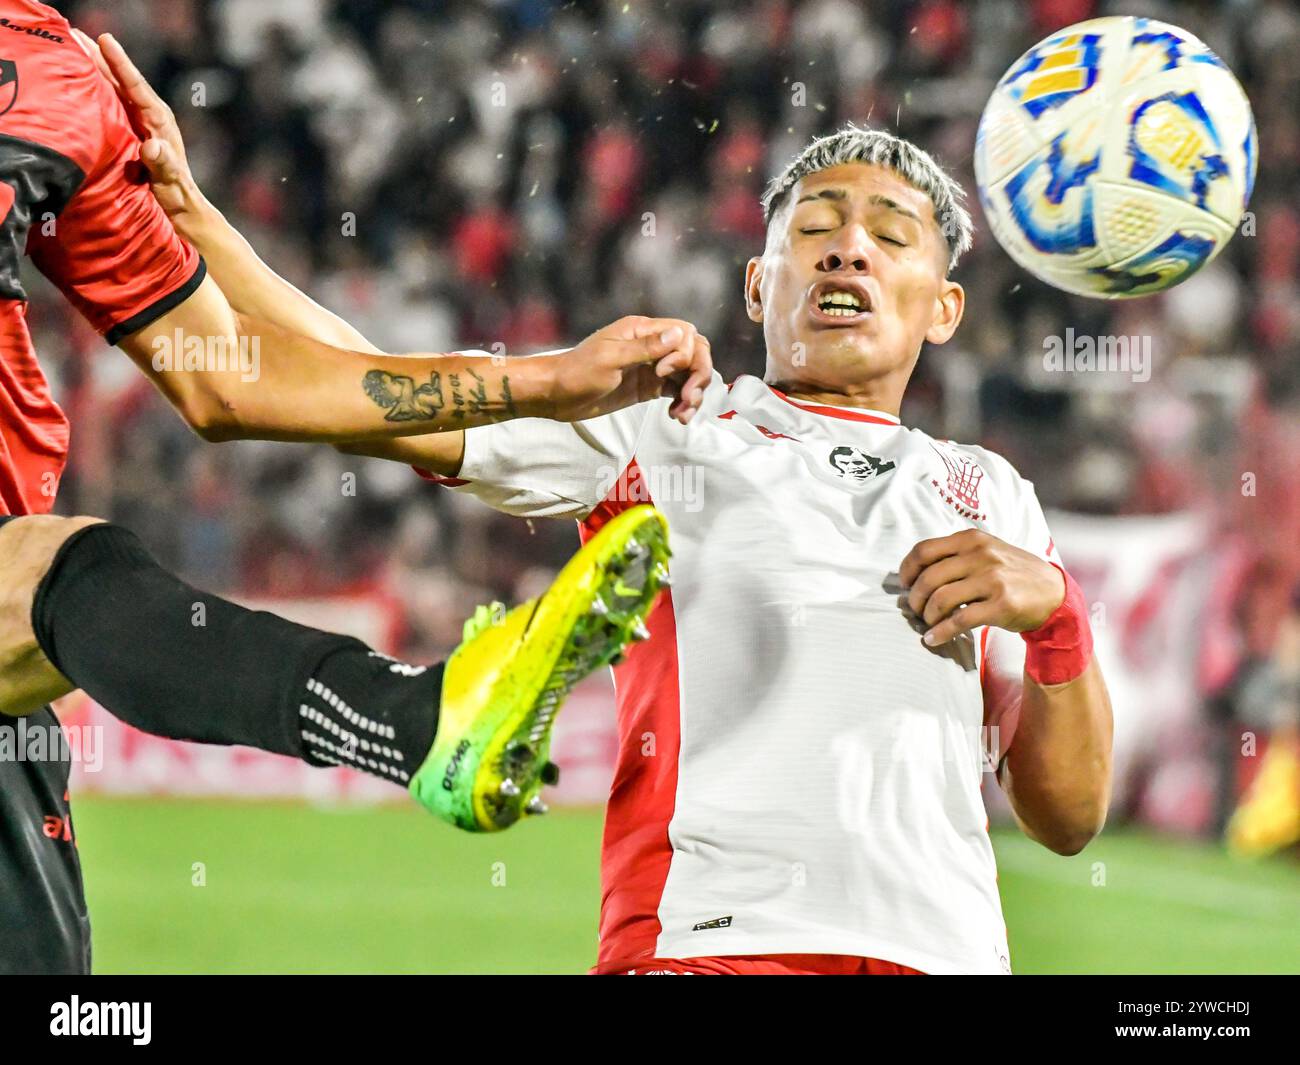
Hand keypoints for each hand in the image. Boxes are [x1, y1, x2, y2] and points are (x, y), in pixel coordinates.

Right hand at [79, 31, 208, 236]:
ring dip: (98, 67)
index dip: (120, 64)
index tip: (105, 42)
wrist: (182, 206)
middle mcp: (152, 116)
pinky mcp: (135, 129)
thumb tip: (151, 147)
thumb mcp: (169, 179)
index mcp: (160, 122)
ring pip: (116, 87)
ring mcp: (143, 121)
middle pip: (123, 80)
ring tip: (77, 45)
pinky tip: (84, 76)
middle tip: (78, 34)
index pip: (136, 87)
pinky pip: (114, 101)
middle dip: (102, 57)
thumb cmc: (176, 195)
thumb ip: (162, 162)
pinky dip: (99, 85)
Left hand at [536, 315, 710, 424]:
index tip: (662, 373)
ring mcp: (652, 367)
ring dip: (694, 392)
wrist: (557, 395)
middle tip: (690, 398)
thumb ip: (645, 348)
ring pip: (689, 374)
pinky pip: (677, 391)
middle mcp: (651, 346)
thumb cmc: (577, 372)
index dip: (684, 355)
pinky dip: (683, 402)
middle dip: (699, 374)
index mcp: (642, 330)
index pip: (685, 334)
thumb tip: (680, 334)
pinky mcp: (649, 387)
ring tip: (683, 414)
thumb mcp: (610, 358)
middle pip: (694, 352)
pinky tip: (677, 416)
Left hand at [898, 529, 1064, 646]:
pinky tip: (932, 639)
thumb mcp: (987, 550)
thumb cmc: (1011, 572)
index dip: (907, 570)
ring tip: (927, 623)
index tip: (904, 584)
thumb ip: (955, 554)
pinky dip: (940, 633)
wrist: (1053, 592)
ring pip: (941, 599)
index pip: (924, 550)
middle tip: (915, 609)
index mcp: (972, 540)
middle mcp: (981, 556)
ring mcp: (992, 580)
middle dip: (914, 598)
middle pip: (929, 578)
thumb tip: (914, 572)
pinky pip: (959, 621)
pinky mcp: (1001, 605)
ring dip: (927, 616)